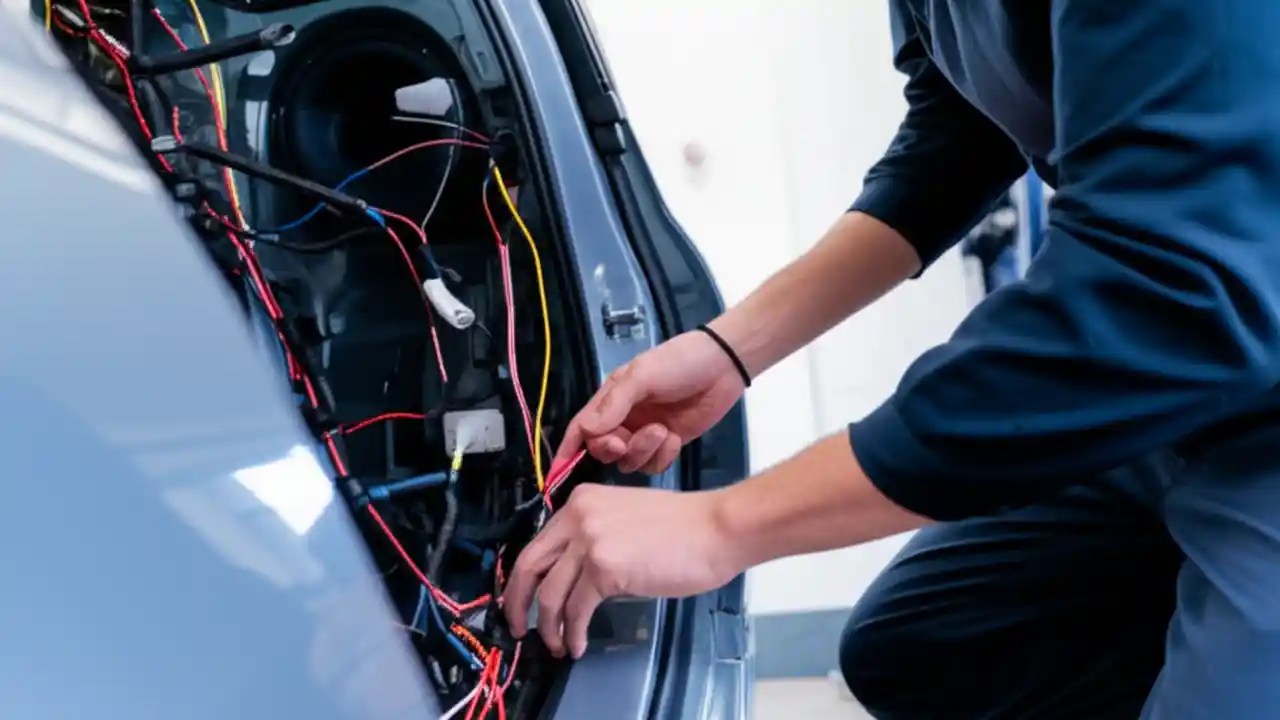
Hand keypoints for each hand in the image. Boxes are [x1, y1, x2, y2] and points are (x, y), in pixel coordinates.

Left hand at [502, 483, 742, 658]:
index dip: (523, 577)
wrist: (716, 528)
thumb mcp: (625, 517)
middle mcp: (579, 517)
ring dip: (548, 626)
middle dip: (517, 602)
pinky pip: (576, 610)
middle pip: (529, 565)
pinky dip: (573, 633)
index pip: (538, 542)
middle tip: (519, 626)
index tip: (521, 598)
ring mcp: (590, 541)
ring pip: (550, 594)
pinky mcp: (605, 569)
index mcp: (581, 502)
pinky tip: (578, 644)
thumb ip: (595, 536)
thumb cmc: (684, 527)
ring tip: (556, 644)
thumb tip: (576, 575)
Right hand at [553, 329, 745, 473]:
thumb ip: (613, 404)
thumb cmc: (678, 362)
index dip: (567, 451)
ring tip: (663, 430)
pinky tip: (675, 437)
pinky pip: (654, 465)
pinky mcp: (668, 445)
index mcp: (611, 400)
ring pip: (629, 462)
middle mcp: (624, 419)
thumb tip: (586, 432)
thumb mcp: (641, 375)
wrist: (723, 366)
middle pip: (603, 450)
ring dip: (643, 450)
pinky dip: (663, 455)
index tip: (557, 473)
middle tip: (625, 441)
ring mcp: (646, 434)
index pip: (581, 429)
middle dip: (613, 449)